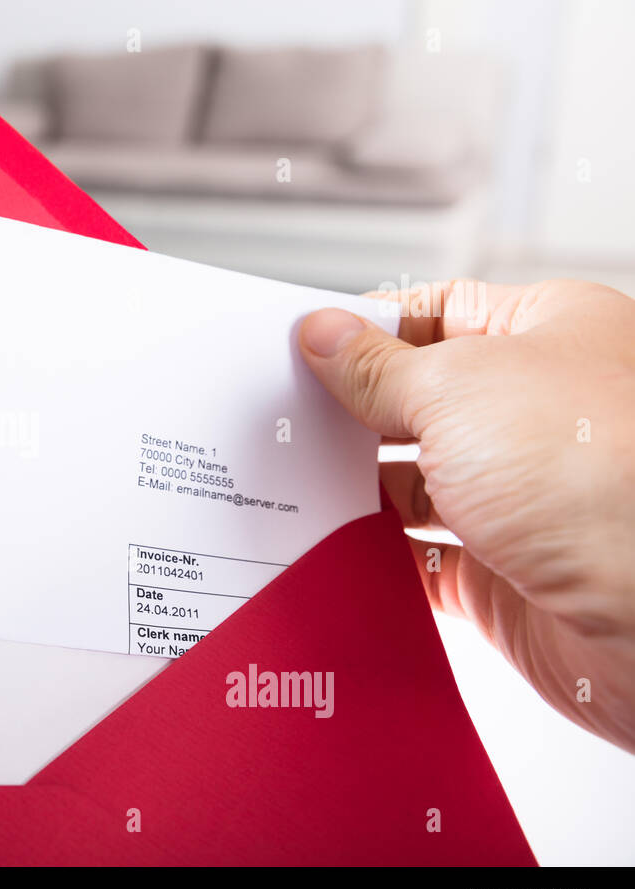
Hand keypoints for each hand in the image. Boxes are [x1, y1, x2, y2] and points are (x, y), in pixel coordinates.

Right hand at [299, 279, 634, 753]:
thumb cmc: (599, 478)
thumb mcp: (455, 388)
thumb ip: (375, 366)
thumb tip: (324, 334)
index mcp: (552, 336)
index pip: (440, 312)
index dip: (368, 327)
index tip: (304, 346)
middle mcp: (541, 415)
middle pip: (421, 402)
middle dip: (357, 415)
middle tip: (291, 419)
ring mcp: (525, 497)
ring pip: (418, 485)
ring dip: (364, 491)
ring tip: (305, 487)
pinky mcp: (507, 575)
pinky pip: (423, 562)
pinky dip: (381, 560)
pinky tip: (343, 551)